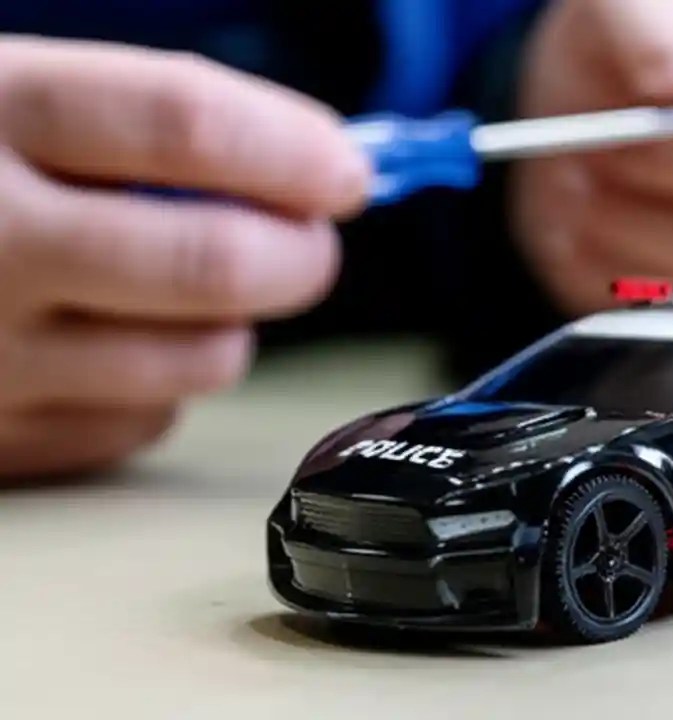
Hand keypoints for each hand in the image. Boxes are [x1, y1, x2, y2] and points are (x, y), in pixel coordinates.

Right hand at [0, 37, 368, 479]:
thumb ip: (142, 126)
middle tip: (310, 244)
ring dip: (232, 326)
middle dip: (298, 256)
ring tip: (193, 295)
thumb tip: (309, 168)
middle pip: (211, 262)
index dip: (289, 150)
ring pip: (198, 360)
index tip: (347, 172)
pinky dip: (158, 389)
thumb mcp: (8, 102)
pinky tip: (111, 347)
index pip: (178, 125)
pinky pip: (138, 427)